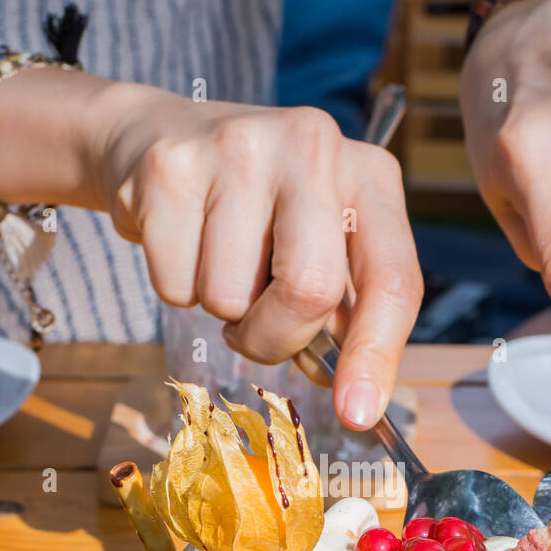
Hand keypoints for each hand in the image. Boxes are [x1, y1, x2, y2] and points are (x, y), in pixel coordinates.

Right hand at [90, 85, 421, 428]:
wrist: (158, 137)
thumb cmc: (253, 210)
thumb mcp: (316, 241)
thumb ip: (340, 310)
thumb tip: (348, 393)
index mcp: (367, 175)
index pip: (393, 279)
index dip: (376, 355)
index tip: (358, 413)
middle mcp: (313, 146)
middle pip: (309, 290)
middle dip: (277, 337)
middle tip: (255, 329)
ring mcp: (239, 147)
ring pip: (230, 295)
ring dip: (219, 309)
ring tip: (217, 259)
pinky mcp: (170, 167)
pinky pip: (175, 283)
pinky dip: (175, 288)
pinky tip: (182, 241)